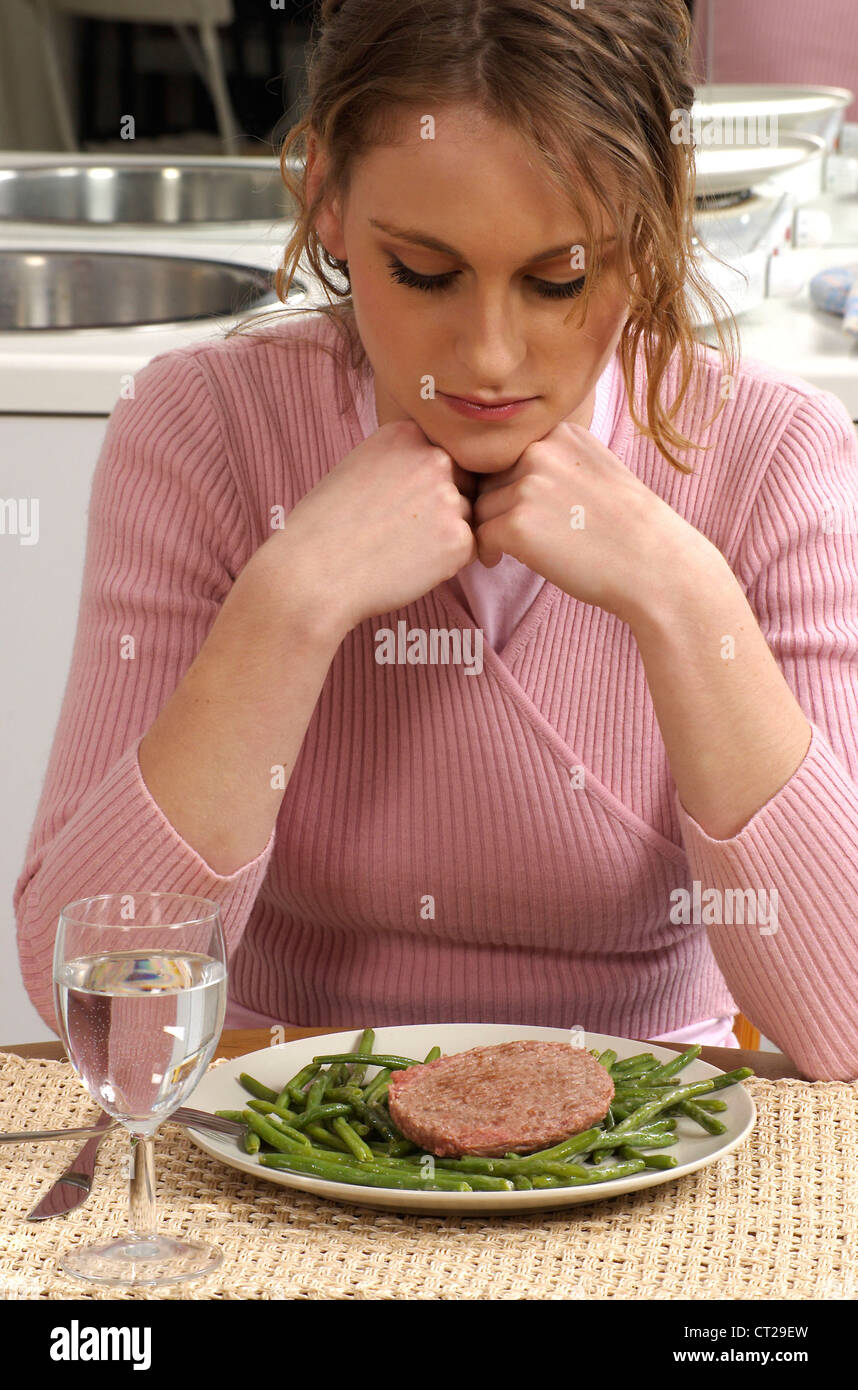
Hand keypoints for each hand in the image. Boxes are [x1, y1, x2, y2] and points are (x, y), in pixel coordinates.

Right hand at [253, 420, 477, 633]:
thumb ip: (398, 462)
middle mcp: (433, 458)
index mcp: (406, 434)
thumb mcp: (357, 468)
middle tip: (402, 531)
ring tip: (400, 549)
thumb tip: (429, 473)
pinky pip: (469, 549)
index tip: (398, 503)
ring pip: (465, 517)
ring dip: (444, 534)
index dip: (423, 483)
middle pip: (461, 483)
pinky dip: (447, 562)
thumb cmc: (323, 527)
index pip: (440, 455)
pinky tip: (410, 565)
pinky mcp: (459, 539)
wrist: (313, 572)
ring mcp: (450, 498)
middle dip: (441, 506)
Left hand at [471, 420, 702, 623]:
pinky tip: (501, 561)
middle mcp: (540, 451)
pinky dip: (486, 551)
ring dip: (491, 528)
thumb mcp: (598, 468)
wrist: (653, 562)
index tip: (523, 506)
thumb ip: (557, 461)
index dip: (509, 482)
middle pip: (490, 478)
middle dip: (497, 505)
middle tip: (513, 531)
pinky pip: (480, 536)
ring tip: (512, 548)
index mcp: (560, 433)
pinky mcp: (517, 524)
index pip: (510, 453)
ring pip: (481, 507)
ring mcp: (527, 486)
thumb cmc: (629, 526)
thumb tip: (510, 472)